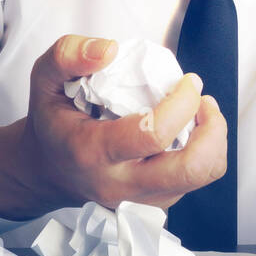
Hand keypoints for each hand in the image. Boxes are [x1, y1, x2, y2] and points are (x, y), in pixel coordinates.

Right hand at [0, 35, 227, 218]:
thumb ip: (68, 55)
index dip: (182, 103)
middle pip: (190, 169)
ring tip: (200, 112)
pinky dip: (202, 153)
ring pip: (200, 178)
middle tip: (203, 101)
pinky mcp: (154, 205)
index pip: (153, 135)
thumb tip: (110, 49)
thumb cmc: (52, 121)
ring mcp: (139, 200)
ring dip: (212, 140)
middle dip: (212, 129)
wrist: (46, 171)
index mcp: (92, 153)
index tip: (187, 81)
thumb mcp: (44, 79)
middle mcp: (119, 184)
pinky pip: (194, 182)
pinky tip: (186, 130)